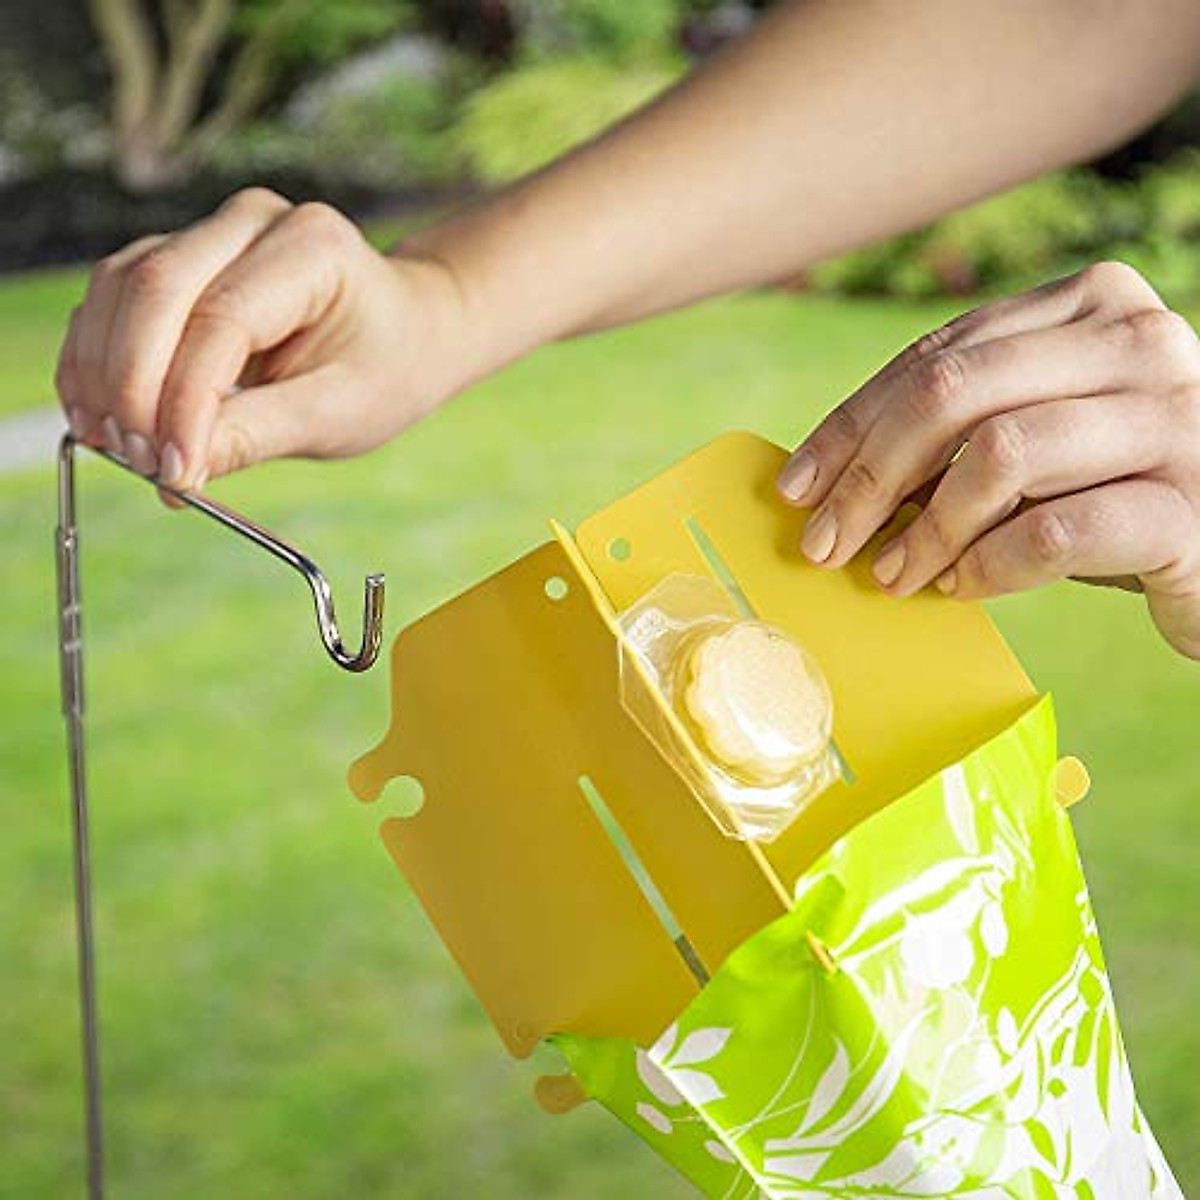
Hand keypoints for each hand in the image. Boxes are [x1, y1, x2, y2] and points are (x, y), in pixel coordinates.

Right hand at [55, 188, 468, 489]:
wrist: (406, 332)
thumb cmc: (386, 368)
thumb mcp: (339, 413)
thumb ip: (257, 434)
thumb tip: (175, 470)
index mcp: (313, 249)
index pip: (223, 320)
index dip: (183, 401)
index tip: (174, 471)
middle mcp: (254, 222)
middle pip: (155, 289)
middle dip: (131, 386)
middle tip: (136, 463)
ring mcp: (212, 233)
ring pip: (121, 288)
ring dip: (100, 371)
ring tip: (112, 448)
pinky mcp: (181, 260)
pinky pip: (116, 299)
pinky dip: (96, 358)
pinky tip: (97, 415)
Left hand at [777, 262, 1199, 658]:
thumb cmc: (1113, 490)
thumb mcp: (1038, 440)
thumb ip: (959, 431)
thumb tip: (825, 478)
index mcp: (1091, 304)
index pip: (937, 355)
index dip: (851, 425)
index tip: (796, 487)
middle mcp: (1139, 342)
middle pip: (954, 394)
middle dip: (868, 476)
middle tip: (824, 544)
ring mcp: (1175, 419)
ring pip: (1001, 454)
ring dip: (926, 528)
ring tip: (893, 575)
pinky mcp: (1191, 508)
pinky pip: (1055, 531)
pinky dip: (988, 565)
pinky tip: (960, 587)